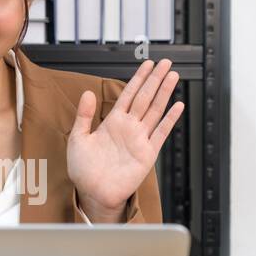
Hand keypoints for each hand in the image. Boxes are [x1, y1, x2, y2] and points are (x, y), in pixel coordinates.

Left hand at [67, 58, 184, 218]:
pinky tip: (178, 106)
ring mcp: (139, 139)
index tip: (147, 64)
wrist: (93, 193)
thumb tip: (87, 93)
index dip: (138, 78)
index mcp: (112, 122)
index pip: (129, 94)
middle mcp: (128, 128)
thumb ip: (84, 116)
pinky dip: (170, 120)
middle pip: (145, 97)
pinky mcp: (147, 154)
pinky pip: (161, 133)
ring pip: (155, 110)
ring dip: (164, 93)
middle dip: (155, 79)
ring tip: (173, 76)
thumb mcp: (77, 138)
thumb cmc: (84, 170)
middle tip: (166, 62)